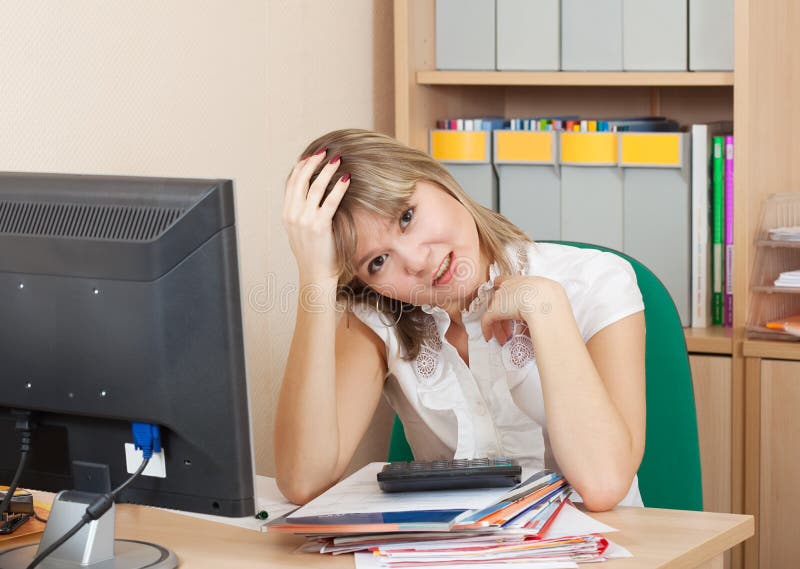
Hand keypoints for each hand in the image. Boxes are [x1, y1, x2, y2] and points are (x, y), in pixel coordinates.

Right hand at [282, 149, 350, 282]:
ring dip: (326, 171)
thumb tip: (311, 196)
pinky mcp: (319, 226)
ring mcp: (304, 220)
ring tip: (337, 160)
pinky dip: (338, 187)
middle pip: (301, 180)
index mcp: (286, 215)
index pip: (291, 183)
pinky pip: (330, 201)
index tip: (310, 156)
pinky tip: (346, 178)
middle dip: (313, 163)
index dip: (301, 167)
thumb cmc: (313, 254)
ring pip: (315, 187)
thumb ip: (301, 213)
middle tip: (324, 151)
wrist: (315, 274)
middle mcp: (292, 215)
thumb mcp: (300, 231)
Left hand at [480, 275, 562, 343]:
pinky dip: (487, 329)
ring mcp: (500, 298)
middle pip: (501, 300)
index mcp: (522, 281)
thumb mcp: (548, 295)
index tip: (504, 300)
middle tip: (508, 330)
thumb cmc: (550, 298)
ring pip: (495, 312)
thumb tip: (541, 314)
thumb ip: (540, 301)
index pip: (506, 281)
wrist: (544, 300)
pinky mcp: (494, 310)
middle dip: (504, 316)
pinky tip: (488, 337)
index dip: (504, 291)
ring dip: (499, 327)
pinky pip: (487, 321)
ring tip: (503, 338)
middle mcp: (508, 287)